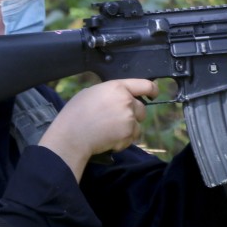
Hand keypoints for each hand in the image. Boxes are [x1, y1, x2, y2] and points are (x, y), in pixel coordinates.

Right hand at [39, 78, 158, 179]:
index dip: (152, 90)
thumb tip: (118, 97)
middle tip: (116, 120)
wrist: (72, 135)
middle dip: (133, 115)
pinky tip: (107, 138)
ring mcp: (129, 118)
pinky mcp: (128, 134)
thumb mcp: (92, 92)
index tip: (154, 94)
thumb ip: (110, 93)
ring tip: (108, 131)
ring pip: (137, 125)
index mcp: (117, 87)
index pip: (145, 85)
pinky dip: (123, 141)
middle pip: (142, 109)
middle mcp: (126, 101)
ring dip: (128, 129)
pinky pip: (131, 138)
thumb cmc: (76, 113)